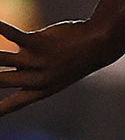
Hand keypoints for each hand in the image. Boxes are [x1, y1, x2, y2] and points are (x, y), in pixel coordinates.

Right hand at [0, 18, 122, 117]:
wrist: (100, 44)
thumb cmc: (74, 59)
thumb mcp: (53, 74)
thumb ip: (26, 73)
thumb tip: (5, 65)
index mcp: (40, 91)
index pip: (12, 105)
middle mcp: (36, 79)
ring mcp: (37, 62)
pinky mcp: (38, 43)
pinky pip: (10, 34)